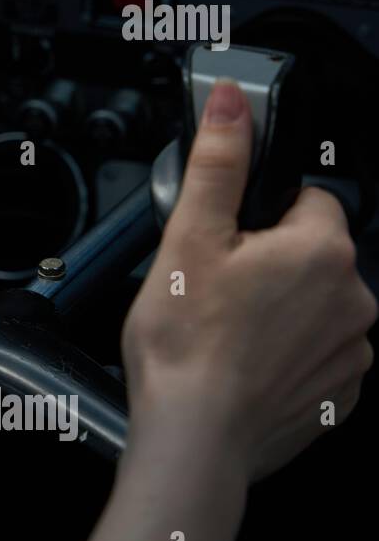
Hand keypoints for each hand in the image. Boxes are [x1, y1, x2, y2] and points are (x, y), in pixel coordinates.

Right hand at [122, 79, 374, 482]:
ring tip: (223, 332)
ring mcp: (352, 352)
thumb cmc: (186, 345)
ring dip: (278, 311)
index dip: (256, 216)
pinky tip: (240, 364)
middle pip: (310, 255)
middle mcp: (354, 300)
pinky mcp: (339, 394)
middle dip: (268, 264)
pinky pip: (316, 356)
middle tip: (212, 290)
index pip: (306, 200)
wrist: (194, 438)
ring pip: (315, 306)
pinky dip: (284, 357)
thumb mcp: (188, 237)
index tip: (223, 243)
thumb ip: (218, 163)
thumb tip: (232, 102)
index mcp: (322, 251)